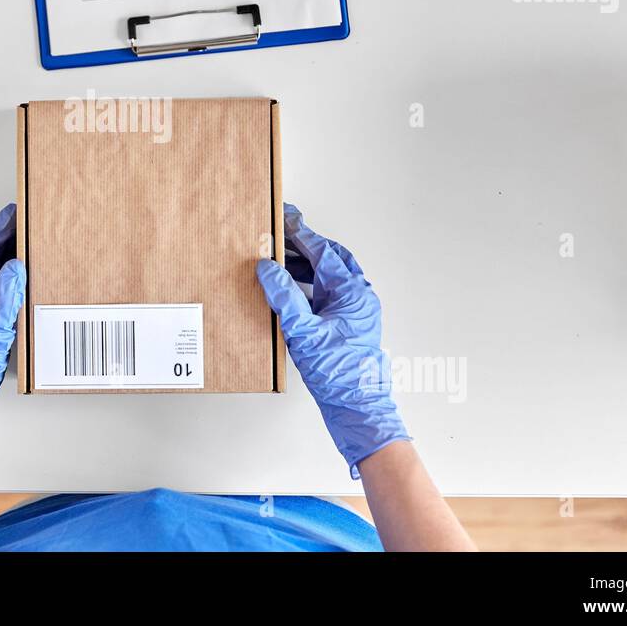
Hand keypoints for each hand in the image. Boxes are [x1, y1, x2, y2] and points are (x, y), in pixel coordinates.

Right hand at [256, 203, 409, 477]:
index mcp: (351, 292)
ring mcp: (356, 311)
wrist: (358, 408)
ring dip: (306, 266)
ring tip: (279, 261)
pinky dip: (310, 284)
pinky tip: (292, 290)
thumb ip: (284, 296)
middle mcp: (358, 297)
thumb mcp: (303, 332)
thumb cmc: (338, 375)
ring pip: (330, 275)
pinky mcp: (349, 324)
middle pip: (331, 258)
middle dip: (305, 245)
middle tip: (281, 235)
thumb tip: (268, 268)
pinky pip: (329, 292)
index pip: (322, 251)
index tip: (285, 217)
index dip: (300, 232)